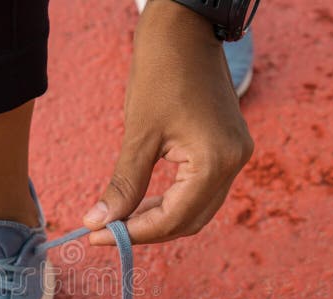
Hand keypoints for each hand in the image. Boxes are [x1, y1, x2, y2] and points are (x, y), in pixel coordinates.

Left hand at [83, 0, 253, 243]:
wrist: (187, 29)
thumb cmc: (160, 72)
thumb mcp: (138, 134)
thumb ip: (123, 185)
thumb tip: (97, 222)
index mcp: (215, 161)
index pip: (173, 219)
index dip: (133, 234)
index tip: (96, 236)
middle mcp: (234, 163)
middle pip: (189, 221)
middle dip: (146, 231)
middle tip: (105, 231)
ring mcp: (235, 156)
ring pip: (196, 210)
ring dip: (159, 218)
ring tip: (120, 218)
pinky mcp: (229, 148)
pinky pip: (201, 190)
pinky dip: (171, 201)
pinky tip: (142, 201)